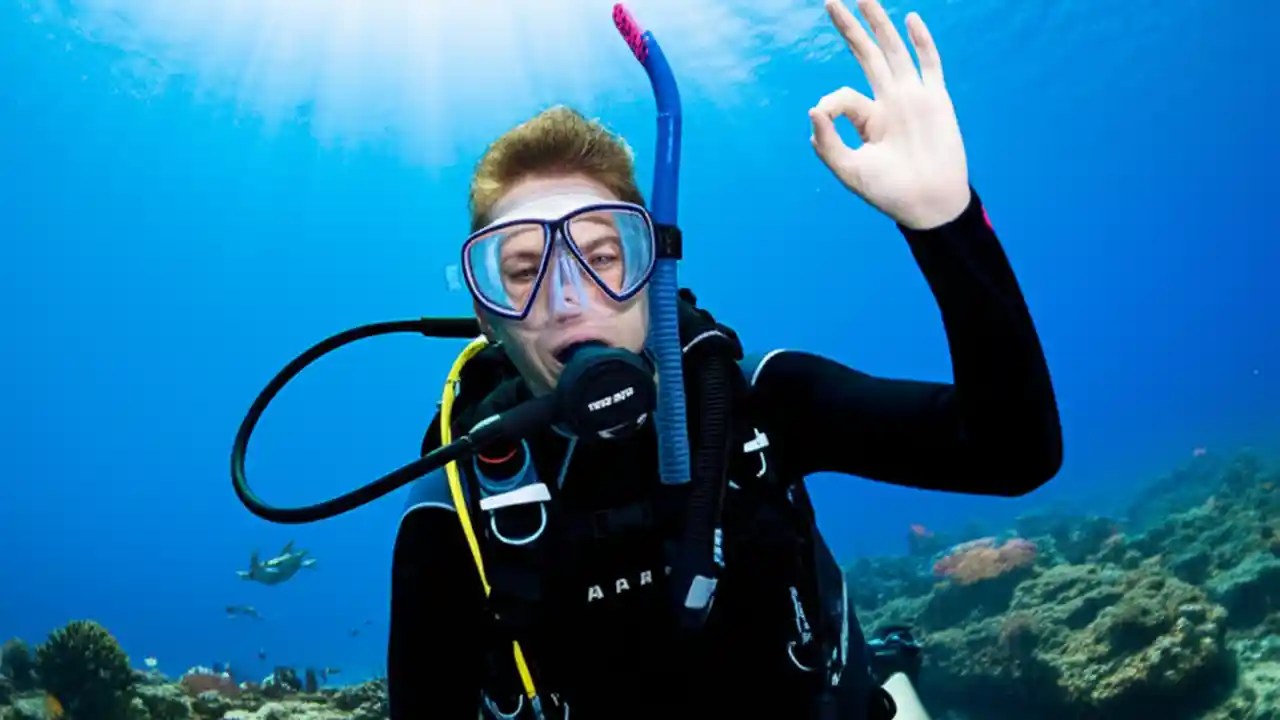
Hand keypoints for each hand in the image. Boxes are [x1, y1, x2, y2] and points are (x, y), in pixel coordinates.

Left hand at [810, 0, 970, 229]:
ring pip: (893, 51)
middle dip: (848, 29)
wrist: (928, 205)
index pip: (842, 96)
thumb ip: (827, 143)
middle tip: (829, 0)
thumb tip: (812, 108)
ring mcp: (913, 98)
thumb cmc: (889, 192)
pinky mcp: (936, 100)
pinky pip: (929, 64)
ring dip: (878, 23)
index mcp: (868, 119)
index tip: (825, 120)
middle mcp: (889, 102)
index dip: (830, 105)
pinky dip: (921, 42)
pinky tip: (910, 19)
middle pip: (866, 56)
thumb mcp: (849, 171)